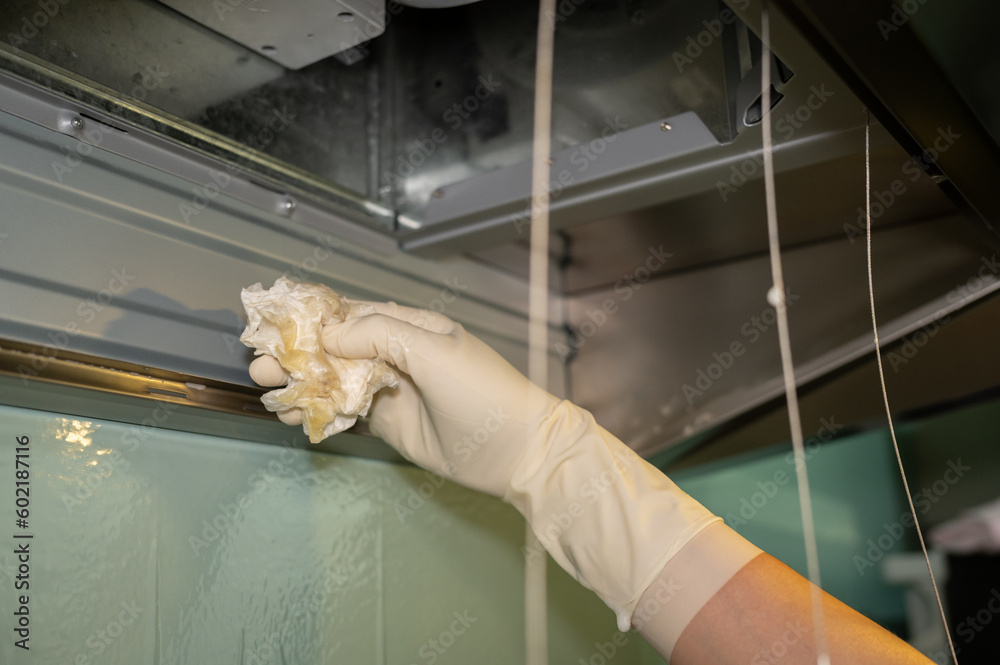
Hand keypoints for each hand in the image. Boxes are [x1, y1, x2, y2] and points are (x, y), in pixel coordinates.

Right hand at [250, 300, 559, 497]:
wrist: (516, 451)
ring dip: (299, 382)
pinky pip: (343, 411)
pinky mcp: (387, 422)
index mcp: (410, 326)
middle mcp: (396, 353)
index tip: (273, 320)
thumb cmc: (483, 392)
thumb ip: (380, 334)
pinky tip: (290, 413)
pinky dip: (315, 410)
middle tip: (259, 360)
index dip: (311, 316)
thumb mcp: (433, 350)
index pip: (351, 312)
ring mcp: (390, 388)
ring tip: (265, 387)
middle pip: (334, 346)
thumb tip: (329, 334)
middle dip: (295, 352)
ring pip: (334, 379)